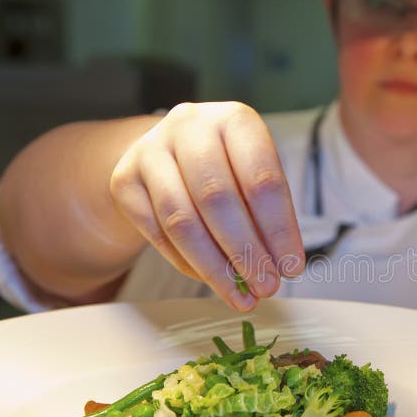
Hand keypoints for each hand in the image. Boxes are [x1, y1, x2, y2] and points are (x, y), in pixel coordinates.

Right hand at [109, 102, 304, 310]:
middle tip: (266, 287)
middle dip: (246, 252)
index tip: (292, 267)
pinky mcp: (124, 180)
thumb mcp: (255, 176)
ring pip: (182, 221)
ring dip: (216, 267)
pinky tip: (211, 280)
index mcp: (235, 120)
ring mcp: (150, 150)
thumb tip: (282, 266)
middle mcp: (190, 125)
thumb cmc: (226, 167)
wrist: (167, 152)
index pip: (262, 180)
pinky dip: (188, 264)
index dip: (279, 229)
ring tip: (241, 296)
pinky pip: (157, 233)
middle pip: (218, 200)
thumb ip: (268, 215)